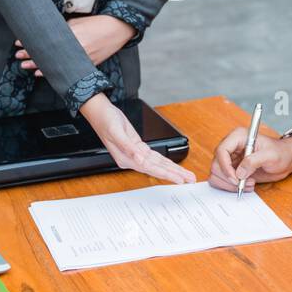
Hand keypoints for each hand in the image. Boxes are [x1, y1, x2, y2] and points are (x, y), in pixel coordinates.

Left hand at [14, 15, 134, 77]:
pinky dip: (53, 73)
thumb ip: (63, 28)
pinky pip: (68, 71)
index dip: (31, 43)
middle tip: (18, 56)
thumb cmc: (96, 23)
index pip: (46, 40)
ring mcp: (82, 58)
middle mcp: (75, 47)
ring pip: (55, 64)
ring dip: (38, 65)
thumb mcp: (77, 21)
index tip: (19, 43)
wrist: (117, 29)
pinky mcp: (88, 65)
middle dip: (31, 55)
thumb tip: (47, 31)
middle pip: (48, 54)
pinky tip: (41, 74)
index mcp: (72, 33)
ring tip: (25, 66)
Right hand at [81, 93, 195, 184]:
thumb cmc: (106, 121)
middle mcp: (132, 159)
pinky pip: (155, 157)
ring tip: (186, 175)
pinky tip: (173, 166)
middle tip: (190, 179)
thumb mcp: (117, 133)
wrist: (101, 112)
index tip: (179, 179)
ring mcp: (135, 154)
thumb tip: (140, 159)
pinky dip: (165, 161)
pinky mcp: (138, 147)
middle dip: (174, 174)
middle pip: (157, 168)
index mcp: (126, 158)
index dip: (166, 174)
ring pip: (158, 164)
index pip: (151, 168)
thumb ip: (129, 148)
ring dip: (172, 169)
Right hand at [207, 129, 291, 192]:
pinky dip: (230, 187)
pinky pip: (221, 180)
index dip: (225, 166)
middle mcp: (231, 147)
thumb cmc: (280, 152)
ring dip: (230, 184)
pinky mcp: (232, 169)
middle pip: (216, 164)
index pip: (221, 150)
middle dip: (229, 178)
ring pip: (216, 174)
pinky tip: (245, 185)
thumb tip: (239, 173)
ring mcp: (230, 159)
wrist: (286, 160)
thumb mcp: (271, 155)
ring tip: (248, 184)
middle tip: (243, 183)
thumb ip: (254, 161)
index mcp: (238, 137)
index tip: (235, 178)